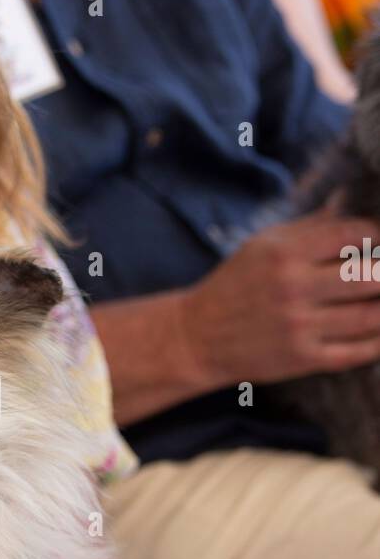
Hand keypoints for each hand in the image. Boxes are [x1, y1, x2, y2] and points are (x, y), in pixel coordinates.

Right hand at [183, 209, 379, 388]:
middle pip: (370, 276)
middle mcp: (294, 288)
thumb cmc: (235, 285)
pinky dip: (379, 342)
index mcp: (284, 253)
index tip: (377, 241)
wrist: (197, 337)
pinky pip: (357, 352)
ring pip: (371, 316)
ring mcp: (300, 327)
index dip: (376, 235)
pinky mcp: (303, 359)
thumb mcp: (263, 245)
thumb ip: (311, 227)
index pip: (352, 234)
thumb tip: (348, 199)